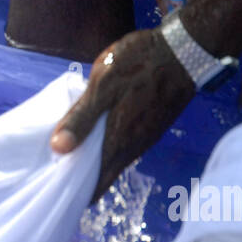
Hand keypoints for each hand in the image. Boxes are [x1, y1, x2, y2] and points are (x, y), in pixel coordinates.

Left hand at [50, 28, 196, 202]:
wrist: (184, 51)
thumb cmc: (138, 65)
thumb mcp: (102, 86)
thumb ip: (81, 118)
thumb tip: (58, 149)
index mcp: (119, 140)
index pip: (98, 182)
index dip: (78, 190)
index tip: (57, 188)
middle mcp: (135, 146)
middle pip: (107, 172)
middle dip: (84, 176)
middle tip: (59, 169)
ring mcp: (147, 136)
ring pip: (118, 158)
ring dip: (98, 159)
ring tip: (74, 151)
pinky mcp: (154, 125)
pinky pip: (128, 144)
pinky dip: (111, 145)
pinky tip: (99, 134)